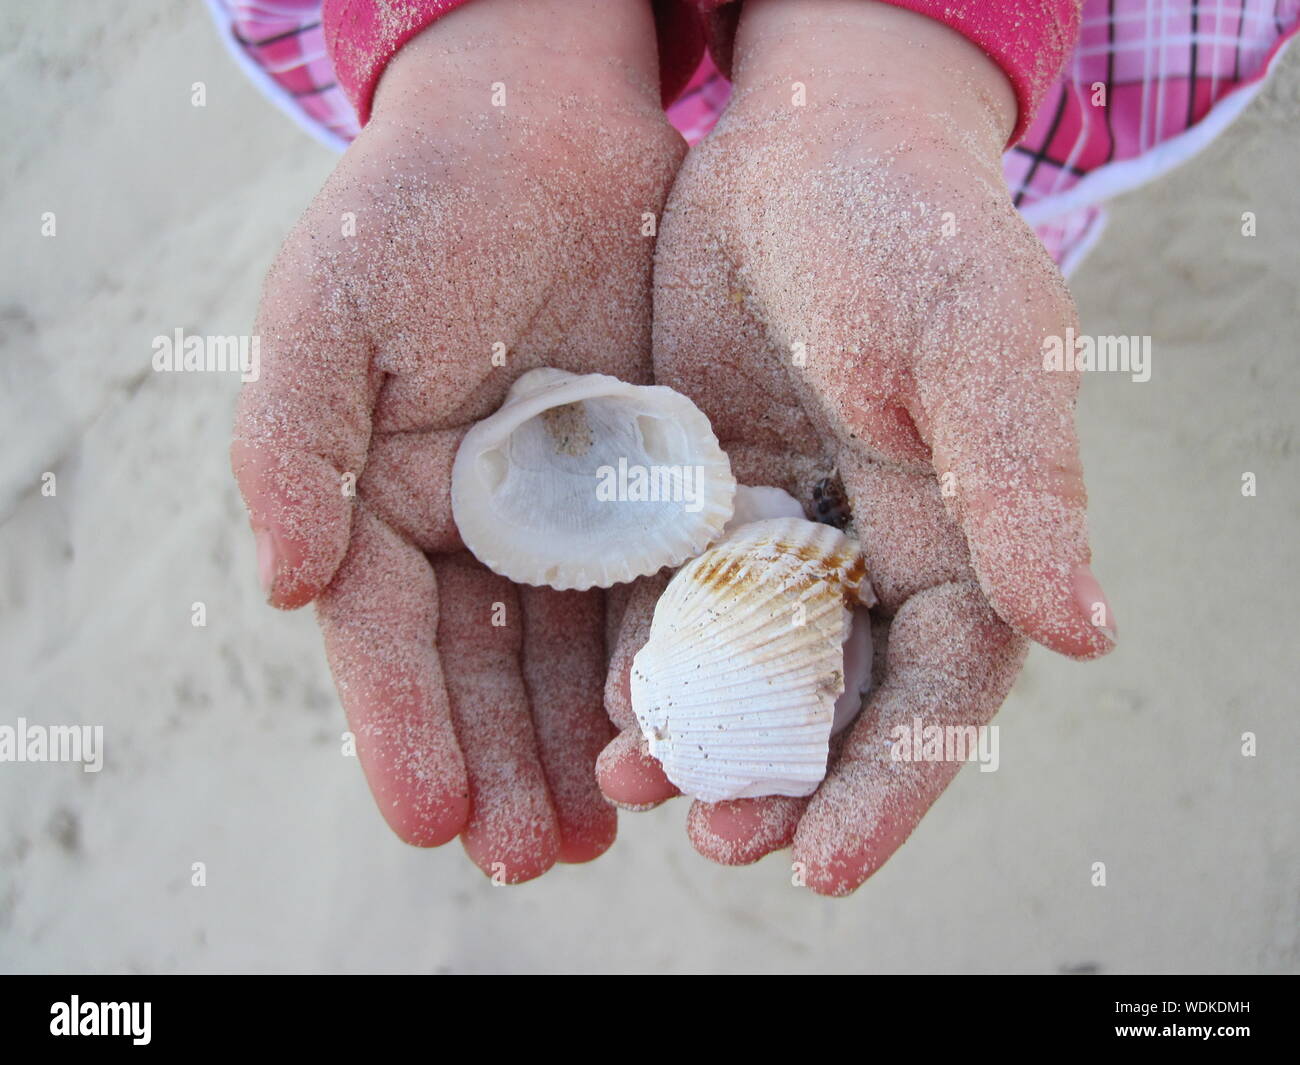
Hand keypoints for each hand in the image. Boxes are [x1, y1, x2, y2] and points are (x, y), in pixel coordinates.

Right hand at [232, 0, 683, 881]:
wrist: (545, 128)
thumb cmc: (416, 207)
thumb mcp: (329, 313)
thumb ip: (294, 448)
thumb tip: (282, 590)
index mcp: (378, 498)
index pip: (384, 637)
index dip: (402, 730)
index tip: (433, 820)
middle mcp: (468, 524)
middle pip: (480, 670)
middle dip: (501, 767)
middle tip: (535, 859)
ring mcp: (560, 512)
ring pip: (567, 652)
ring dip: (578, 746)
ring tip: (603, 833)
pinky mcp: (644, 486)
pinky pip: (651, 587)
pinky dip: (656, 660)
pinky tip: (674, 726)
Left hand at [598, 0, 1114, 894]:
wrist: (799, 142)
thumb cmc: (909, 229)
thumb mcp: (976, 345)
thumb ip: (1021, 487)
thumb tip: (1086, 634)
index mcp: (955, 539)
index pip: (934, 694)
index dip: (890, 785)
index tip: (826, 866)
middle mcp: (862, 551)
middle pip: (827, 700)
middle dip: (779, 781)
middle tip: (718, 841)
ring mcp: (770, 527)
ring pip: (733, 663)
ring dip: (691, 733)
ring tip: (631, 786)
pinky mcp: (691, 493)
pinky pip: (658, 592)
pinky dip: (631, 649)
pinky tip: (595, 696)